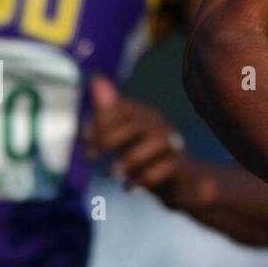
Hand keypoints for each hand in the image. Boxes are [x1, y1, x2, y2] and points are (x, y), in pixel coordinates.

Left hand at [83, 75, 189, 203]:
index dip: (101, 121)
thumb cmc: (146, 158)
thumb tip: (95, 78)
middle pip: (138, 124)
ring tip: (109, 175)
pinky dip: (146, 178)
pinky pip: (168, 167)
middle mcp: (162, 126)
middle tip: (90, 159)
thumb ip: (109, 113)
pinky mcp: (182, 167)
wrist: (182, 183)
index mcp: (147, 116)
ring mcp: (175, 146)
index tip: (85, 141)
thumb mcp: (124, 136)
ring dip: (130, 158)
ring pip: (157, 142)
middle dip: (110, 140)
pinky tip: (129, 188)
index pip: (124, 108)